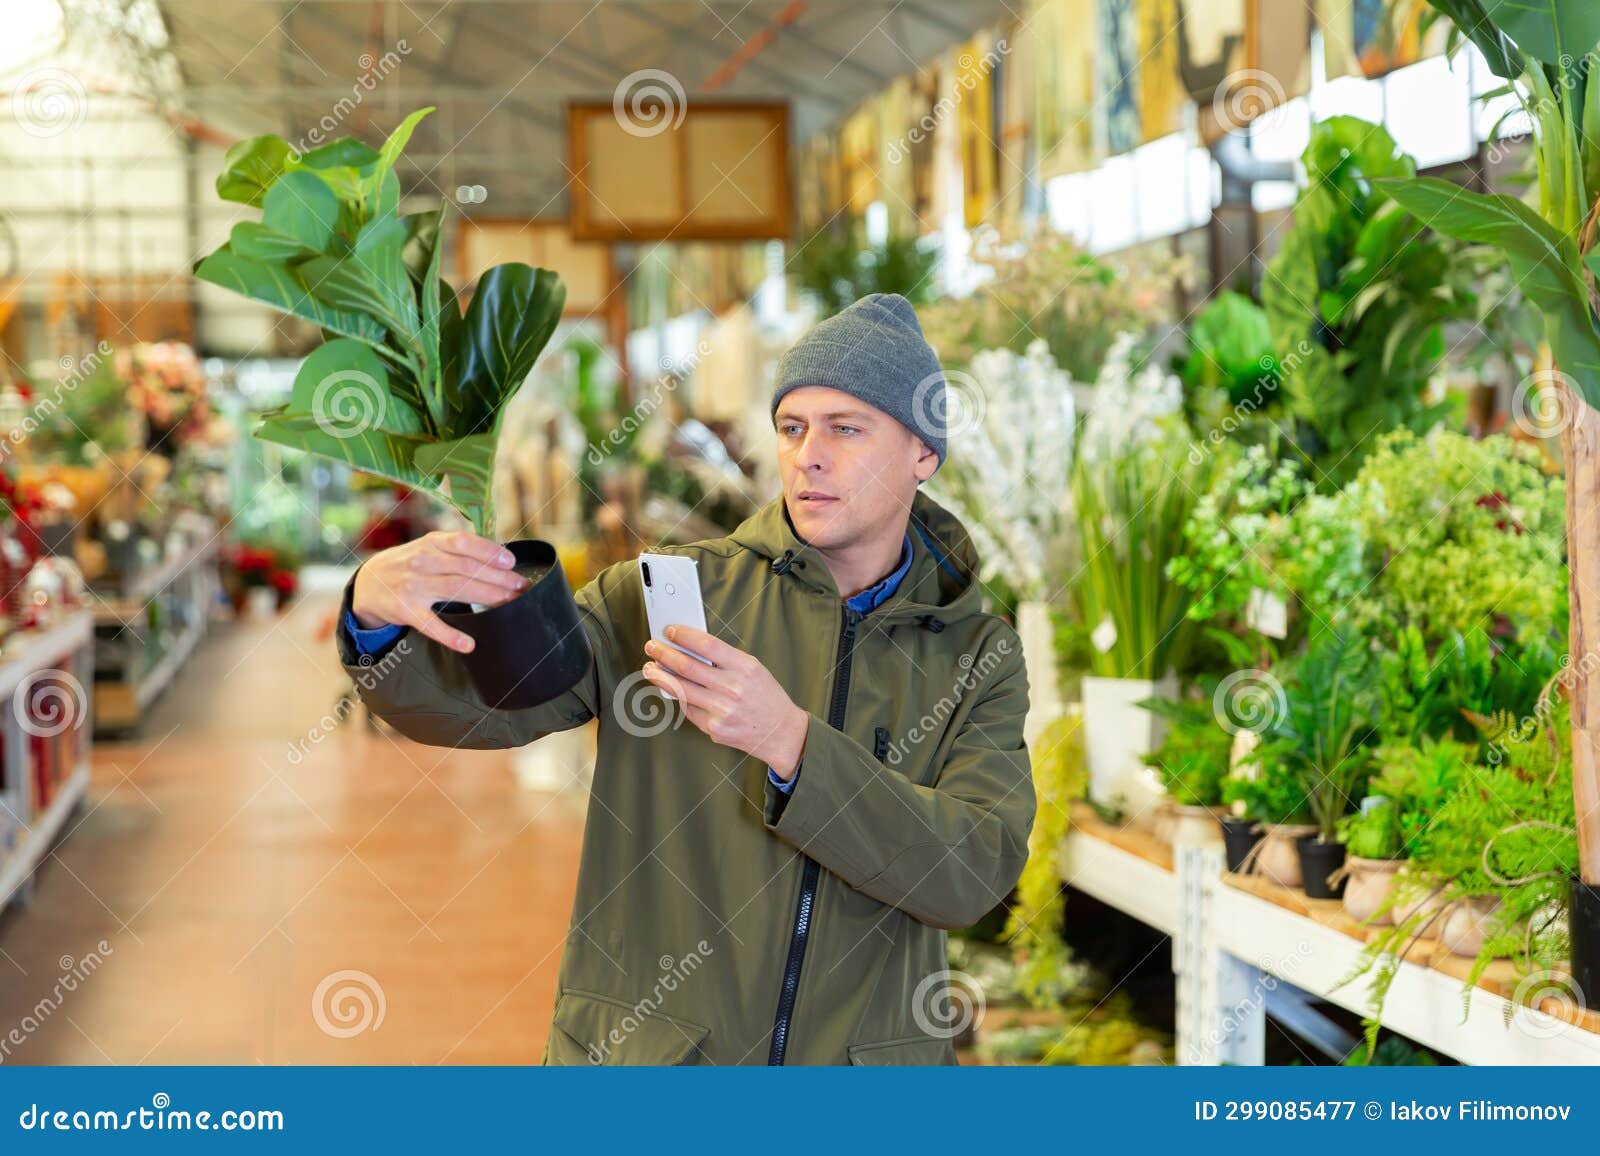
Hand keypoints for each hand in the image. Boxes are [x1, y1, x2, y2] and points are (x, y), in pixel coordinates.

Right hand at [351, 530, 530, 653]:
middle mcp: (422, 562)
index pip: (462, 542)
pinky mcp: (406, 611)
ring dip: (487, 596)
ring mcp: (413, 586)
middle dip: (498, 577)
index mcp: (431, 543)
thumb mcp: (429, 547)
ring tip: (508, 603)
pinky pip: (431, 625)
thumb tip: (499, 557)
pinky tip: (468, 644)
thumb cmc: (410, 563)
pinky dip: (450, 635)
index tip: (510, 561)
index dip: (488, 551)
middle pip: (466, 568)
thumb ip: (457, 550)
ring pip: (456, 590)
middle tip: (521, 586)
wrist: (369, 583)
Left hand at [640, 625, 809, 777]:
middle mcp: (732, 688)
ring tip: (650, 668)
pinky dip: (678, 697)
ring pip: (680, 689)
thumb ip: (724, 660)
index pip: (707, 645)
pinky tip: (671, 689)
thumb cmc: (766, 697)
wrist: (780, 733)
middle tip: (652, 646)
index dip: (684, 636)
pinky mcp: (713, 728)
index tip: (669, 630)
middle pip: (687, 666)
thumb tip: (689, 649)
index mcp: (744, 668)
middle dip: (664, 654)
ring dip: (660, 676)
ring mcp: (721, 710)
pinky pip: (688, 708)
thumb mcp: (753, 670)